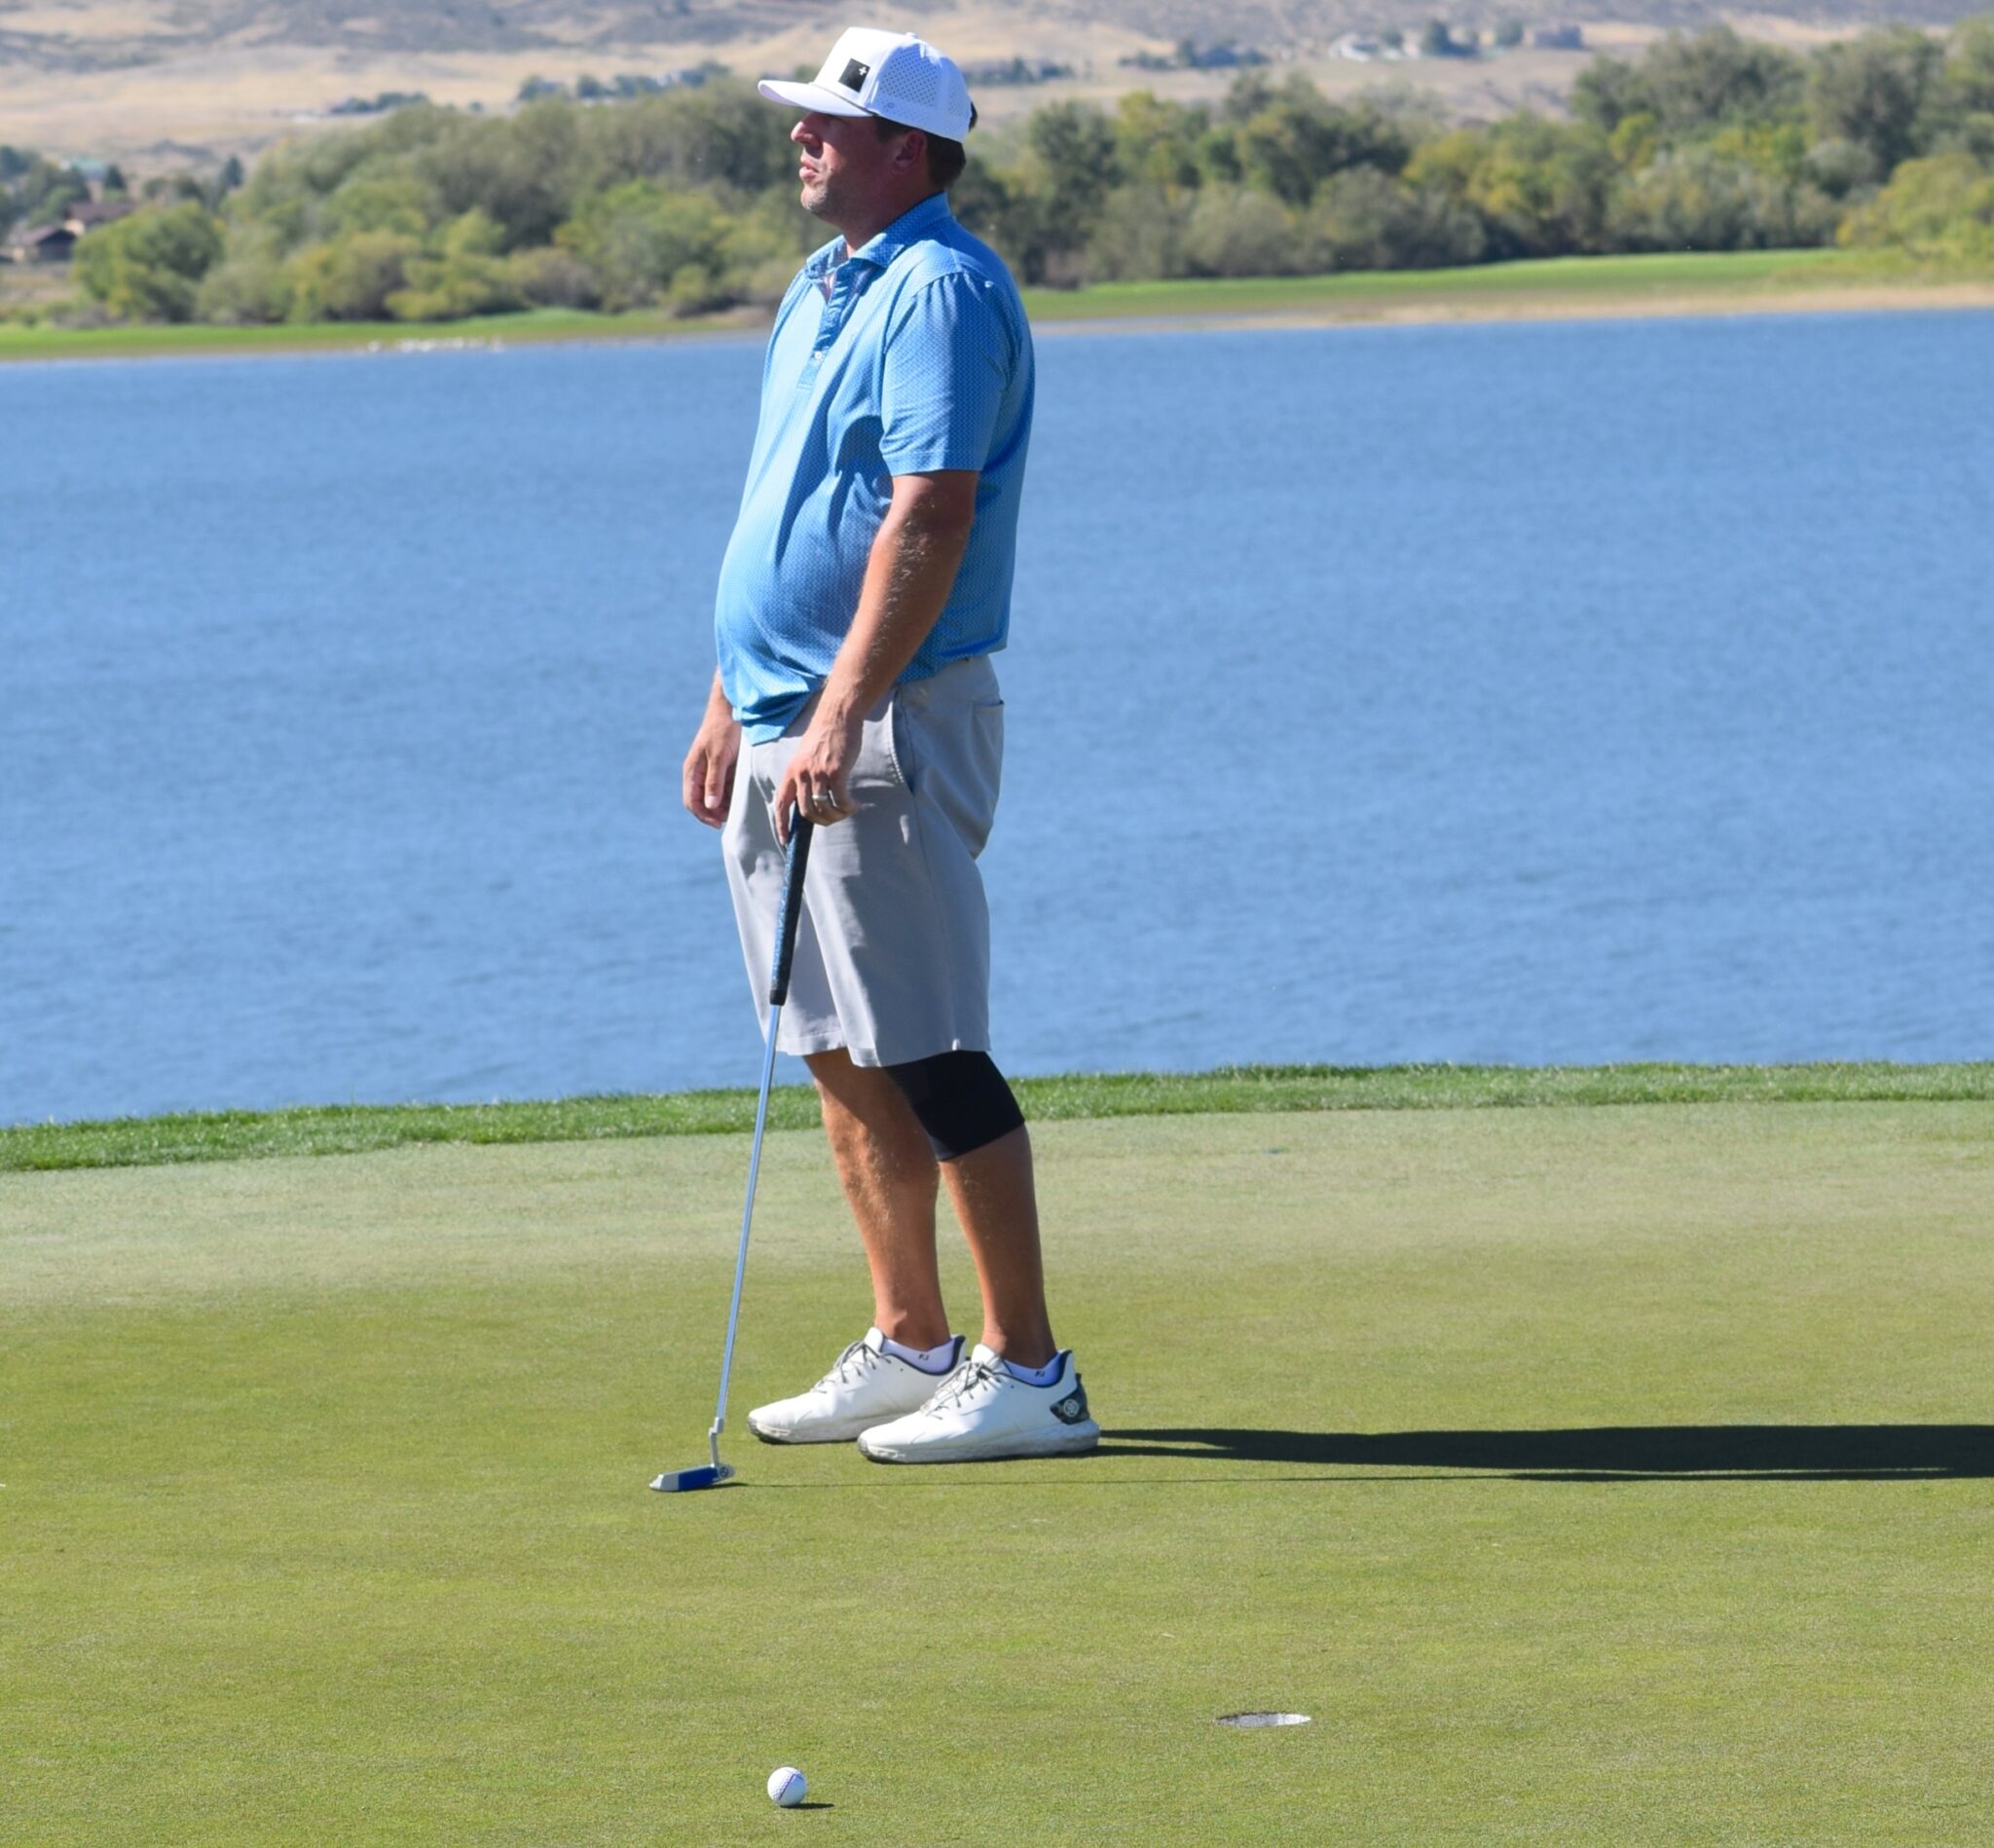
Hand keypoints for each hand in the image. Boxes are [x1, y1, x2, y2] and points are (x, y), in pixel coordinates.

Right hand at [682, 706, 740, 829]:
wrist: (732, 709)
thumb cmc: (722, 730)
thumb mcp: (720, 757)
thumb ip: (714, 782)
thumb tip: (709, 806)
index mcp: (692, 771)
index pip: (692, 802)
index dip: (703, 815)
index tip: (719, 823)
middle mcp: (700, 773)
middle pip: (704, 802)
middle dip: (716, 812)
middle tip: (733, 816)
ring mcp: (712, 770)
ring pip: (716, 796)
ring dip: (726, 804)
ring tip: (740, 806)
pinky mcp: (724, 767)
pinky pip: (726, 786)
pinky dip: (733, 793)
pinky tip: (743, 795)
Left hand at [773, 704, 861, 842]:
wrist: (837, 716)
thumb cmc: (825, 737)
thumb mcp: (806, 757)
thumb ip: (805, 777)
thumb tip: (812, 802)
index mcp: (791, 772)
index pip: (781, 804)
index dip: (782, 825)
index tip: (785, 841)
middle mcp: (801, 775)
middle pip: (806, 812)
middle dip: (821, 821)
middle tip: (834, 818)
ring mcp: (818, 773)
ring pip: (823, 808)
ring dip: (836, 816)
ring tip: (846, 810)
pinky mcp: (836, 772)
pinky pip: (840, 800)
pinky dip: (848, 807)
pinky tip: (854, 804)